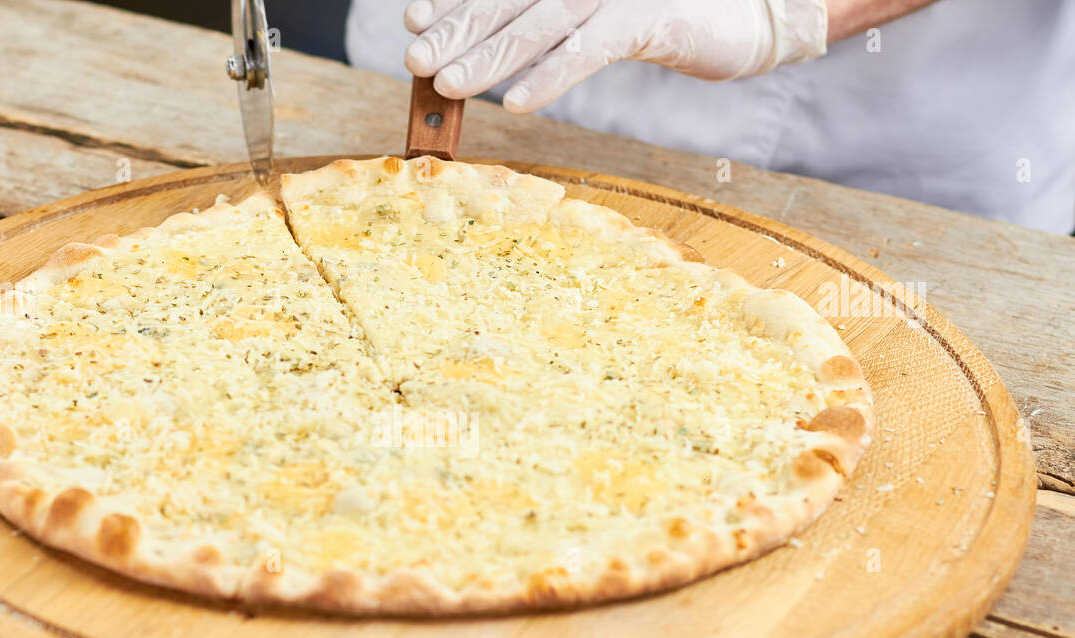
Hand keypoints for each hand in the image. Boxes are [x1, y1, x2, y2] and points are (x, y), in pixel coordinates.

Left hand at [403, 0, 828, 112]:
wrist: (749, 9)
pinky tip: (519, 103)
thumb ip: (547, 15)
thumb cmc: (664, 10)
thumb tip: (482, 44)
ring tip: (451, 84)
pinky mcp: (650, 14)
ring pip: (542, 21)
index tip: (414, 22)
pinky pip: (593, 47)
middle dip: (459, 28)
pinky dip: (553, 74)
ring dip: (493, 56)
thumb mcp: (600, 8)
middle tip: (415, 58)